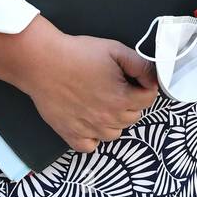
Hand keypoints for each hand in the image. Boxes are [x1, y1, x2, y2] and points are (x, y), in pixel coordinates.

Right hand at [9, 16, 159, 153]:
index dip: (146, 87)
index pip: (149, 99)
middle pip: (133, 116)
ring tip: (101, 101)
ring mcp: (90, 130)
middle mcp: (109, 119)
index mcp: (122, 98)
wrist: (42, 62)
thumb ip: (140, 65)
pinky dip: (93, 137)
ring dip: (114, 120)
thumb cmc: (78, 53)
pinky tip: (88, 120)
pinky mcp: (71, 135)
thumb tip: (154, 78)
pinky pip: (91, 146)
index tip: (136, 79)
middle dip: (130, 102)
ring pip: (115, 133)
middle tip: (116, 86)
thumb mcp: (115, 50)